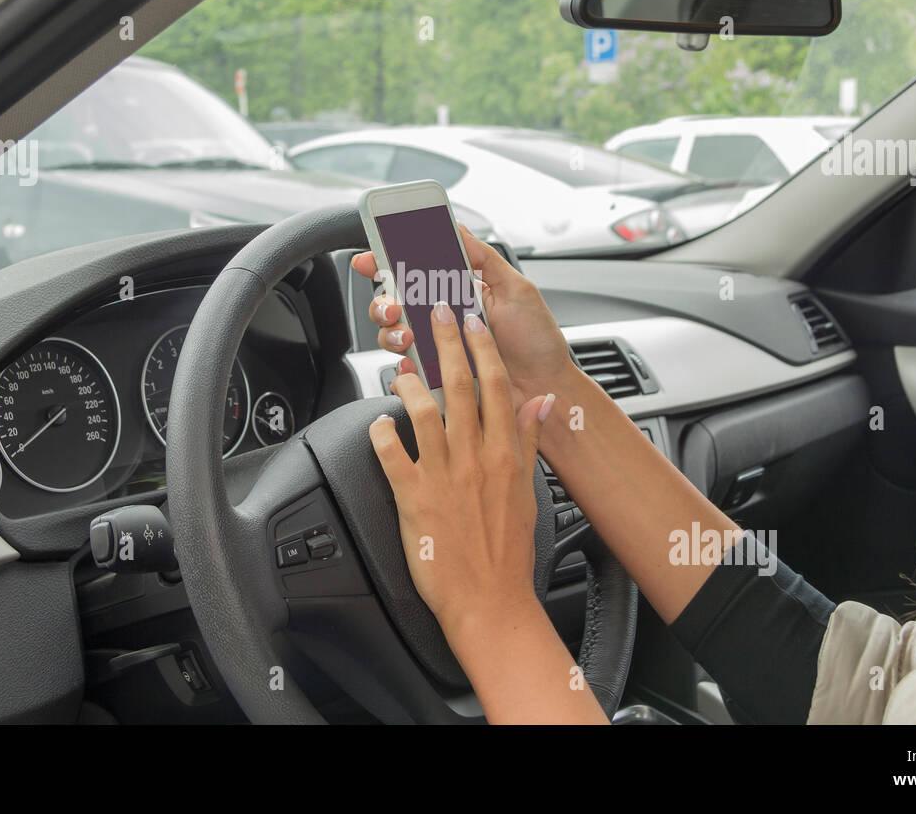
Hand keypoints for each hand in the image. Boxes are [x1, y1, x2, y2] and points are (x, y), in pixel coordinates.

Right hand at [351, 224, 575, 402]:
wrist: (546, 386)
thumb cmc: (537, 341)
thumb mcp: (515, 288)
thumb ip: (483, 257)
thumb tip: (456, 228)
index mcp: (458, 293)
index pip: (414, 273)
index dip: (386, 263)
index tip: (371, 258)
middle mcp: (443, 321)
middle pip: (393, 304)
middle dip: (382, 301)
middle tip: (394, 304)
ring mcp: (437, 350)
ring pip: (393, 336)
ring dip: (391, 332)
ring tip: (409, 335)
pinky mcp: (436, 379)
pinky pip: (405, 374)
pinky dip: (402, 370)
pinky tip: (412, 365)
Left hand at [367, 298, 555, 635]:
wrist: (490, 602)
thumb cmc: (507, 552)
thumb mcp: (527, 491)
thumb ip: (527, 442)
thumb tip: (539, 405)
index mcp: (504, 456)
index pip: (497, 388)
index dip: (484, 349)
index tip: (475, 321)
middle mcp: (474, 459)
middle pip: (462, 388)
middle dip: (449, 344)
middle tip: (437, 313)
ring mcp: (443, 477)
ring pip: (423, 412)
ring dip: (409, 383)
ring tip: (400, 368)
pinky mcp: (413, 499)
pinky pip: (391, 455)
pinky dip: (380, 433)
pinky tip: (376, 423)